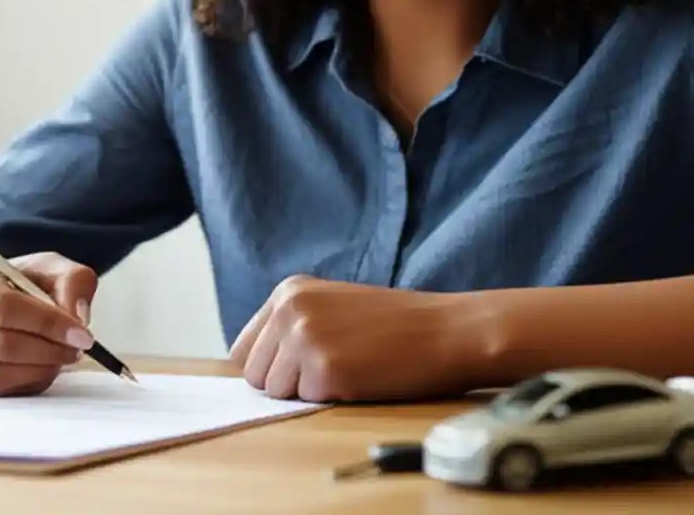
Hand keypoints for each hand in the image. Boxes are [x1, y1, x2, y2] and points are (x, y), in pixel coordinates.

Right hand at [0, 252, 97, 395]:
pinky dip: (25, 380)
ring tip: (61, 356)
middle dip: (47, 348)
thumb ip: (72, 281)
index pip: (1, 305)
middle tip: (76, 347)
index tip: (80, 332)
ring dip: (39, 368)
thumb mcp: (46, 268)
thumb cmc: (13, 284)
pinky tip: (40, 366)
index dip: (46, 322)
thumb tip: (77, 316)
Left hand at [229, 275, 474, 401]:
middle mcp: (289, 309)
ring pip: (276, 393)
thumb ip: (294, 327)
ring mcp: (304, 337)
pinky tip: (361, 378)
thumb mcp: (334, 308)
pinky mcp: (323, 368)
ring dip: (309, 393)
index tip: (298, 372)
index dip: (270, 369)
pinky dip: (331, 399)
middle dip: (288, 384)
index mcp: (289, 291)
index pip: (245, 350)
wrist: (448, 331)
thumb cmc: (397, 326)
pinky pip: (306, 403)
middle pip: (255, 375)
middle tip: (333, 370)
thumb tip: (251, 372)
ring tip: (350, 370)